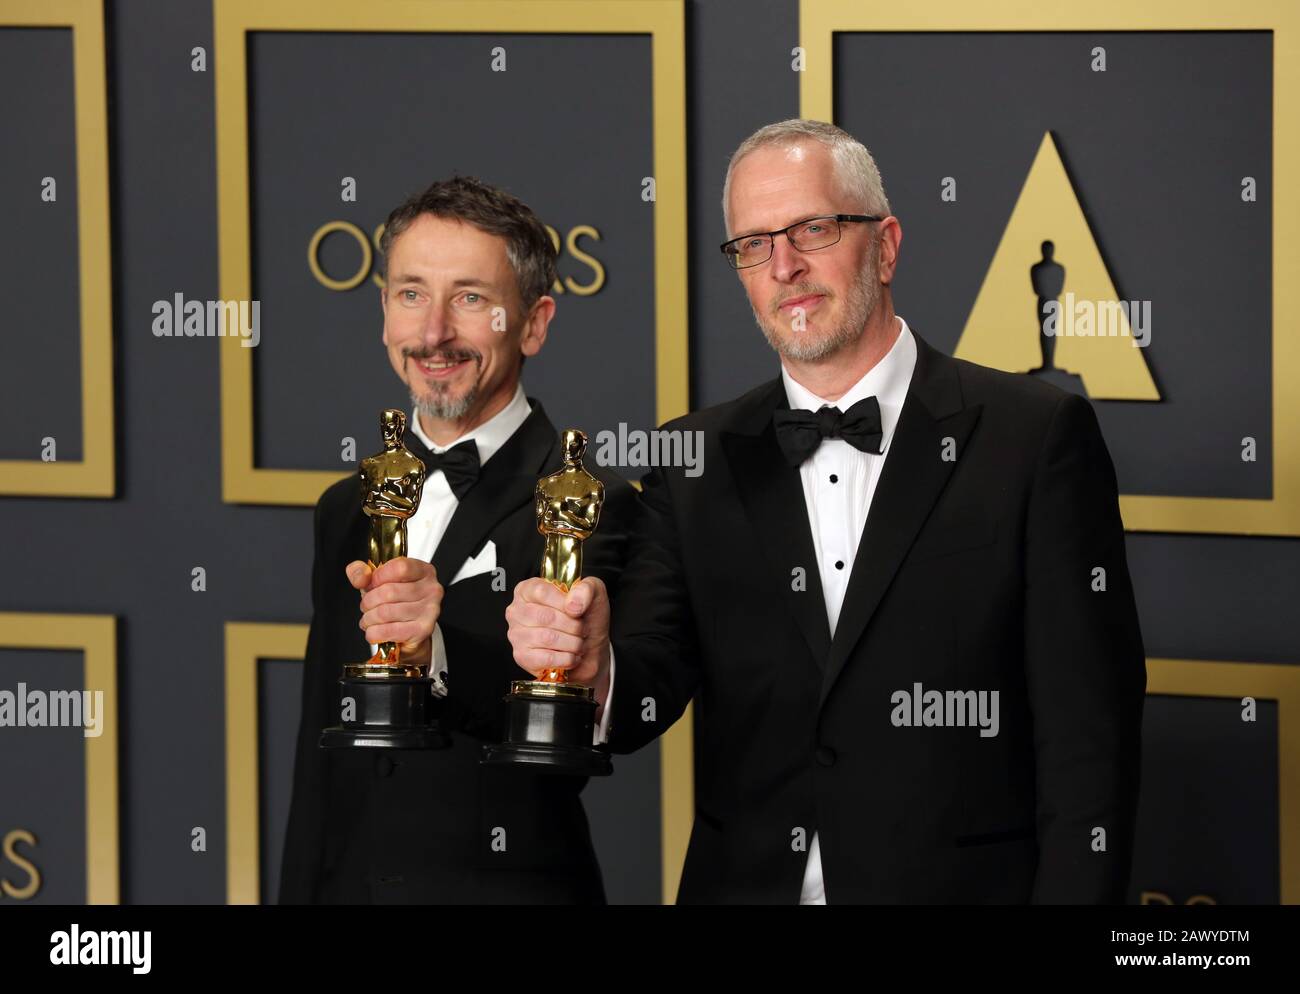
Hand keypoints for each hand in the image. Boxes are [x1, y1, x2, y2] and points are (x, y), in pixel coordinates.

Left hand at [348, 557, 442, 669]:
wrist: (409, 630)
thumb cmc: (395, 602)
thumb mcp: (377, 580)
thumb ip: (362, 571)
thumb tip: (361, 576)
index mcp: (423, 571)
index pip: (400, 567)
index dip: (378, 576)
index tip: (371, 584)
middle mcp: (431, 589)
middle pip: (389, 592)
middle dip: (368, 601)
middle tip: (366, 606)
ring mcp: (430, 610)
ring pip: (385, 613)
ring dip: (369, 618)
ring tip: (369, 619)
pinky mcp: (423, 630)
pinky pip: (387, 631)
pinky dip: (373, 632)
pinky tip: (374, 630)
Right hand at [505, 577, 611, 697]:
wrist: (591, 647)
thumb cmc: (586, 617)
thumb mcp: (593, 593)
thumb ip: (586, 589)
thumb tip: (572, 604)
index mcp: (528, 589)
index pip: (542, 592)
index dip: (564, 603)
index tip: (578, 611)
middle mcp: (517, 611)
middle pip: (546, 617)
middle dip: (573, 625)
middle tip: (582, 629)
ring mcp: (517, 635)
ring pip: (548, 638)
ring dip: (572, 643)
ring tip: (579, 643)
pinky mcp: (522, 657)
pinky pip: (547, 658)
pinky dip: (567, 659)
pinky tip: (572, 656)